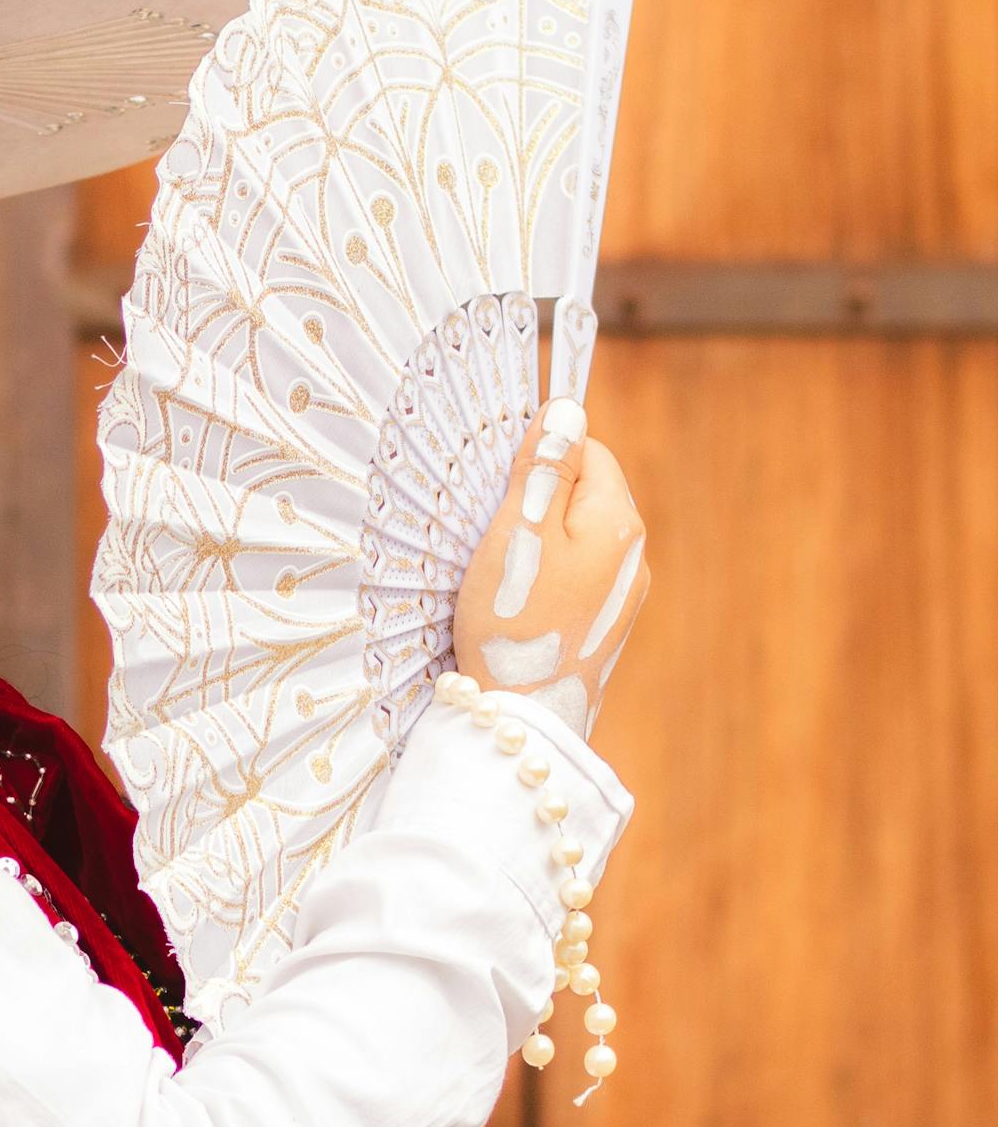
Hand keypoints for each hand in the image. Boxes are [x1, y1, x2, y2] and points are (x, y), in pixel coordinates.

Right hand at [453, 395, 646, 737]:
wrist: (524, 720)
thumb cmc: (513, 619)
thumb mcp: (519, 530)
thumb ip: (543, 466)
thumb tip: (567, 406)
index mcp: (618, 521)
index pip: (589, 450)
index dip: (542, 457)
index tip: (500, 489)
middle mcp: (633, 556)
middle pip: (584, 495)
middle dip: (538, 502)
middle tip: (493, 534)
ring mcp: (622, 597)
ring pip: (576, 539)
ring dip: (537, 542)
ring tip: (501, 574)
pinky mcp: (602, 628)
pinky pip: (574, 579)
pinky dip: (543, 579)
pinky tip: (516, 605)